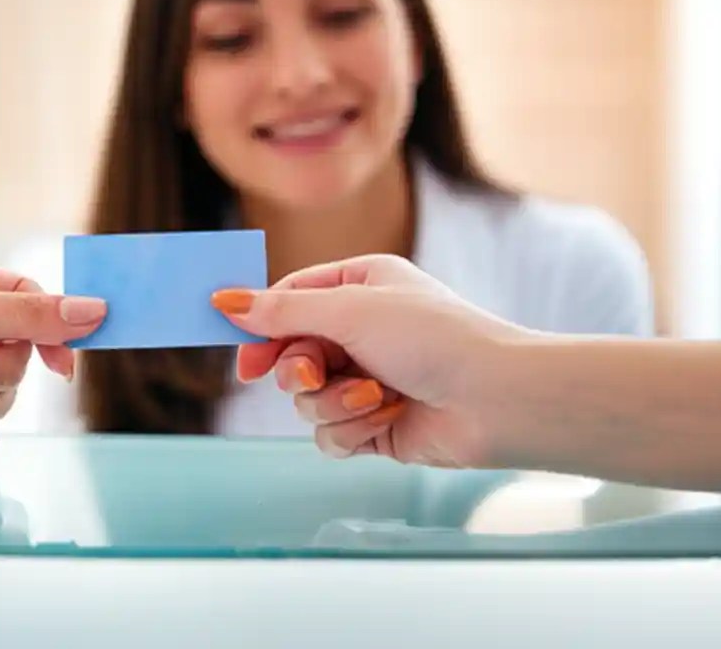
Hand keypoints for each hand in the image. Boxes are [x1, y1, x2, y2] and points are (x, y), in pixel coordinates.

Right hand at [212, 254, 526, 467]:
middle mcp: (363, 331)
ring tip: (373, 396)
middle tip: (313, 374)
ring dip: (333, 402)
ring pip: (307, 400)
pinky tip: (387, 417)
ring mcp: (368, 379)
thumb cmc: (434, 339)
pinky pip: (331, 434)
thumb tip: (225, 300)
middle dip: (299, 370)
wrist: (495, 401)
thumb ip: (282, 312)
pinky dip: (353, 427)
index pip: (290, 300)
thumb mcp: (349, 310)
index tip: (243, 355)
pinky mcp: (375, 425)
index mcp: (361, 286)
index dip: (261, 328)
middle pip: (291, 354)